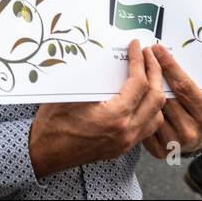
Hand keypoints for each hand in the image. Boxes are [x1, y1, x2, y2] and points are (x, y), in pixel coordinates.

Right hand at [28, 39, 164, 177]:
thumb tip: (106, 54)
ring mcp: (126, 142)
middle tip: (149, 55)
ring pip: (157, 116)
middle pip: (155, 98)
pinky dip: (149, 110)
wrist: (45, 153)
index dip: (139, 60)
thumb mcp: (71, 94)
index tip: (136, 47)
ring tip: (149, 76)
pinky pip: (147, 128)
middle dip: (155, 72)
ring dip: (155, 93)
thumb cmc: (53, 125)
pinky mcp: (122, 147)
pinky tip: (141, 99)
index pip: (139, 83)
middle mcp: (125, 132)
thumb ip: (93, 77)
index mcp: (114, 117)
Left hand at [142, 44, 201, 157]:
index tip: (155, 48)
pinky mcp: (160, 151)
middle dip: (151, 73)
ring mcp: (175, 142)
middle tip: (140, 54)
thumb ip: (184, 80)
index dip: (168, 65)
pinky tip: (131, 98)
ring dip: (141, 92)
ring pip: (153, 111)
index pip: (183, 84)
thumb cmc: (194, 109)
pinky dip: (137, 112)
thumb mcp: (198, 94)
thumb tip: (161, 53)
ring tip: (131, 72)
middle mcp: (192, 130)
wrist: (196, 139)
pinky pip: (144, 126)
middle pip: (165, 97)